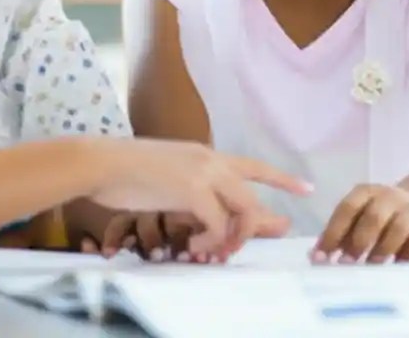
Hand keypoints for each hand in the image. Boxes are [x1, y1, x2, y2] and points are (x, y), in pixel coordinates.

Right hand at [84, 138, 309, 259]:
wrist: (101, 163)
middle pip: (252, 198)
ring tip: (209, 253)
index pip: (254, 166)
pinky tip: (192, 247)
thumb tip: (209, 216)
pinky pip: (217, 223)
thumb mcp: (167, 179)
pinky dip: (209, 241)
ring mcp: (204, 172)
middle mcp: (211, 160)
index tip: (307, 189)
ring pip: (242, 211)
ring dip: (230, 239)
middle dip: (254, 229)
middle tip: (232, 252)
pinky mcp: (191, 189)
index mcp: (206, 155)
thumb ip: (191, 192)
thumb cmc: (126, 173)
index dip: (282, 179)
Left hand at [313, 184, 408, 264]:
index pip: (347, 208)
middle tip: (348, 263)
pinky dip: (408, 252)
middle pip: (374, 216)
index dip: (334, 233)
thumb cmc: (380, 216)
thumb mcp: (358, 217)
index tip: (322, 256)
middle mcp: (389, 196)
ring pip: (399, 227)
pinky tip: (398, 263)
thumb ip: (339, 234)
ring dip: (383, 248)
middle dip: (359, 241)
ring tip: (373, 264)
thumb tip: (315, 256)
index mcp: (365, 192)